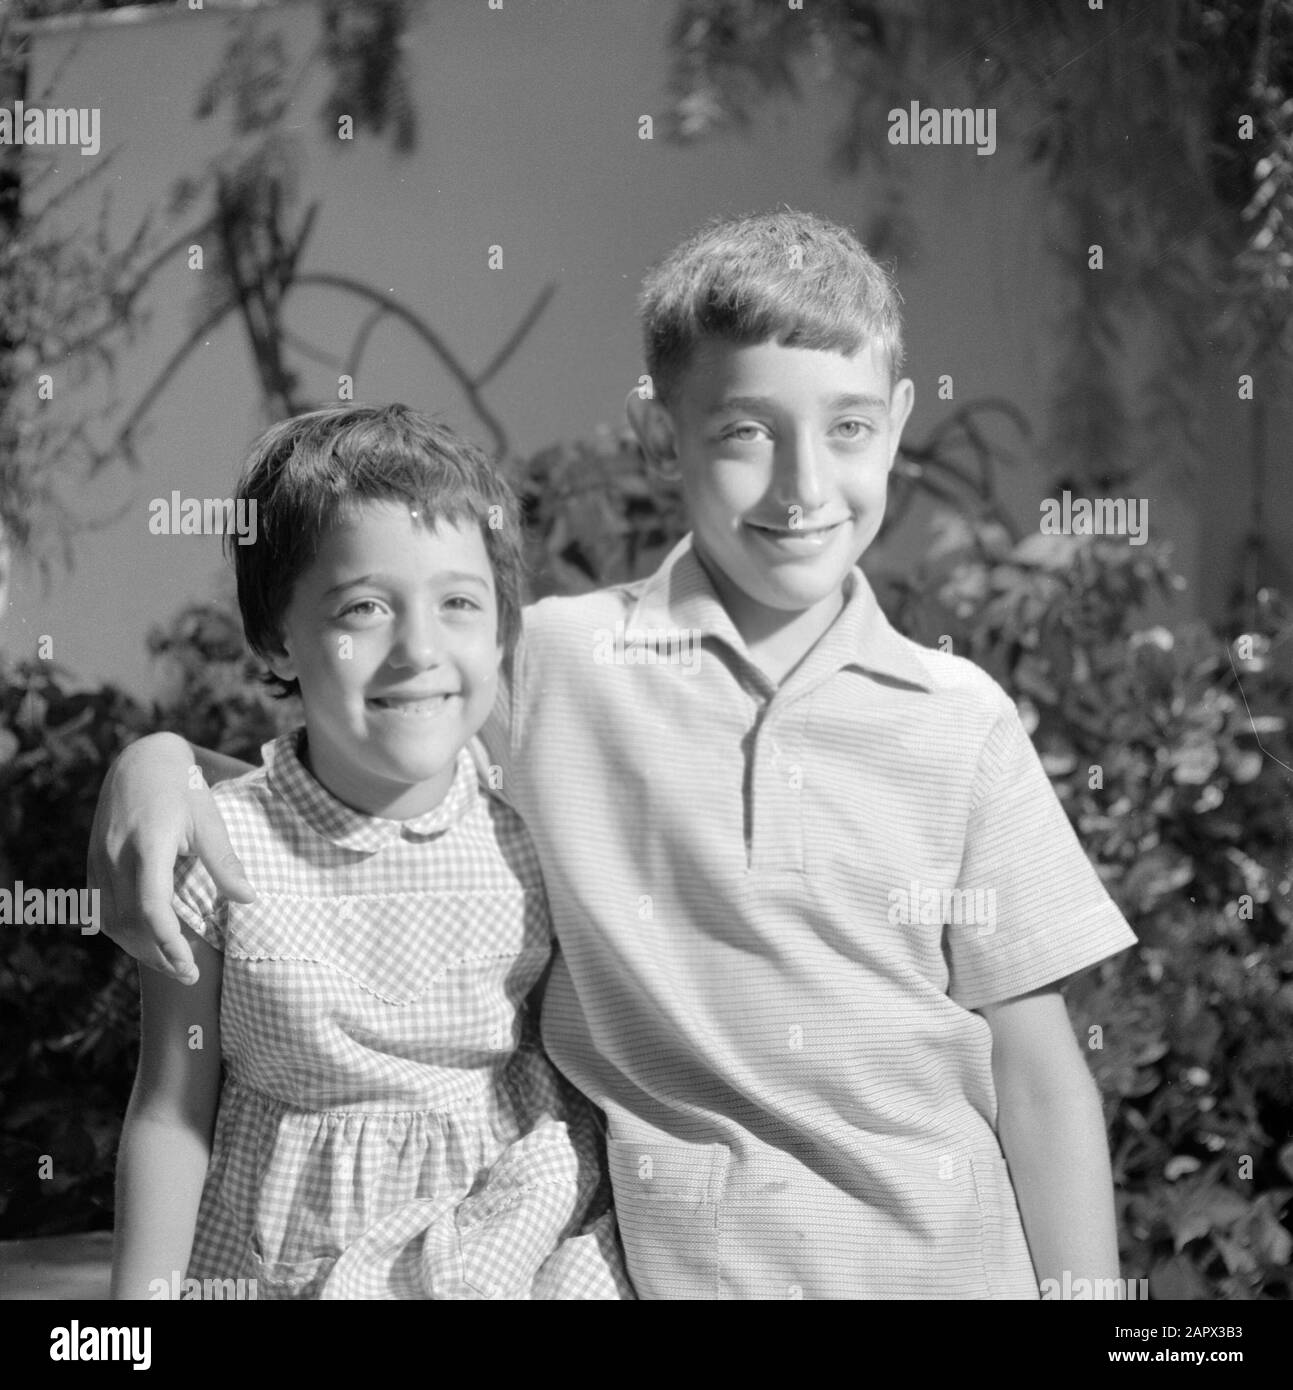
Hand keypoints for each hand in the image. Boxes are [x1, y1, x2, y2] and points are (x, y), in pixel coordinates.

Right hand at [87, 733, 255, 983]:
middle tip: (190, 975)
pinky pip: (101, 910)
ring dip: (140, 949)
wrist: (139, 761)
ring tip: (172, 963)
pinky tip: (146, 940)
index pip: (151, 907)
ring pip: (112, 922)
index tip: (190, 967)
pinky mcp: (92, 864)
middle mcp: (116, 856)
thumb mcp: (209, 821)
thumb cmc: (182, 789)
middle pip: (131, 923)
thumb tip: (249, 900)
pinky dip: (123, 932)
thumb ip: (224, 863)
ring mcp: (99, 861)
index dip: (168, 943)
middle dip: (159, 956)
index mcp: (149, 845)